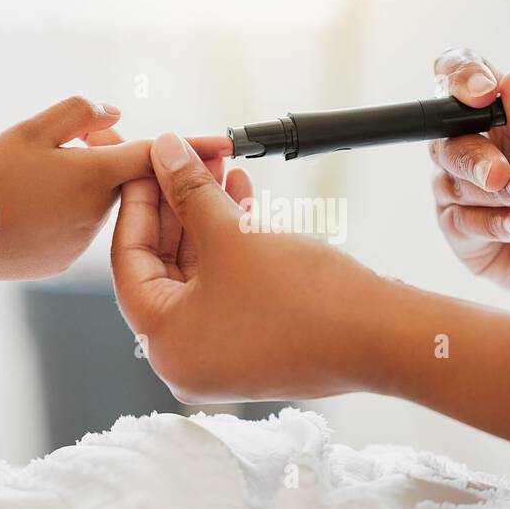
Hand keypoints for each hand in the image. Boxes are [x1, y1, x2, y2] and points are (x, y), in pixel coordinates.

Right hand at [0, 98, 228, 280]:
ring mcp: (84, 242)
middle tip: (89, 135)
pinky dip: (65, 209)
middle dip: (117, 155)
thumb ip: (79, 114)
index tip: (230, 142)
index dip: (194, 147)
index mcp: (96, 178)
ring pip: (101, 203)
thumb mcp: (29, 130)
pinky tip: (28, 201)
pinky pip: (78, 226)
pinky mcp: (63, 259)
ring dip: (88, 182)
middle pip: (126, 179)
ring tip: (39, 169)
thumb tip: (116, 113)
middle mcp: (101, 215)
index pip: (156, 158)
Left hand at [111, 133, 386, 403]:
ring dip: (209, 218)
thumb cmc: (300, 296)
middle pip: (165, 266)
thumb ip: (188, 189)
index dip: (139, 202)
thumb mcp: (232, 233)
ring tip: (222, 166)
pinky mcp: (255, 346)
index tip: (149, 160)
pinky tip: (245, 197)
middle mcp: (185, 358)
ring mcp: (222, 356)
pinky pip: (229, 287)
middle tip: (187, 157)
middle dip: (179, 205)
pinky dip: (233, 245)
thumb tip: (163, 150)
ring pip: (201, 273)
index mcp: (163, 344)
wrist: (379, 337)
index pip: (130, 261)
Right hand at [430, 48, 509, 327]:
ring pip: (449, 183)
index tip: (484, 94)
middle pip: (445, 139)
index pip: (460, 79)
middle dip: (473, 155)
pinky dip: (489, 224)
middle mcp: (482, 153)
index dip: (459, 78)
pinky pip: (458, 225)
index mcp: (505, 118)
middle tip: (503, 173)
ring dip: (491, 192)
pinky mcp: (472, 241)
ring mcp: (473, 198)